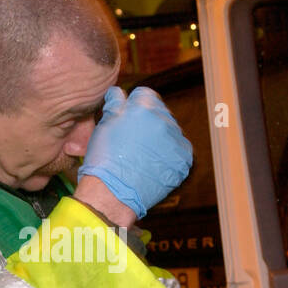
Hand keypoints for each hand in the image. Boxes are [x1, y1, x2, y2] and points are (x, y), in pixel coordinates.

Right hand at [76, 86, 191, 218]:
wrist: (113, 195)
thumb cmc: (104, 159)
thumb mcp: (104, 125)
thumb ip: (115, 103)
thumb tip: (118, 92)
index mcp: (144, 107)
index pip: (145, 94)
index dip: (134, 106)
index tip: (129, 119)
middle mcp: (164, 120)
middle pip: (159, 112)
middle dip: (148, 122)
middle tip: (134, 140)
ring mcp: (176, 141)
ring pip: (170, 131)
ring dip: (160, 138)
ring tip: (142, 155)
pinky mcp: (184, 161)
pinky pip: (178, 151)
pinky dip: (169, 156)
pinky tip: (153, 164)